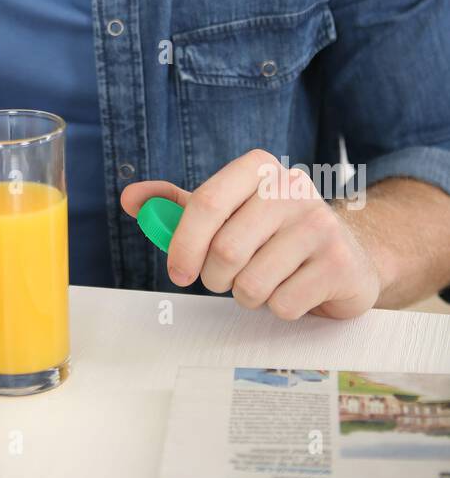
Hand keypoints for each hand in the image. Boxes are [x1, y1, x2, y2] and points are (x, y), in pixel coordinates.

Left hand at [120, 149, 380, 319]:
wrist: (347, 254)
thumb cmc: (272, 234)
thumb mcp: (226, 212)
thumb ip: (176, 206)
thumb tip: (130, 199)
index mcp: (259, 168)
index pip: (205, 203)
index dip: (183, 244)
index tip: (177, 273)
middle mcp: (293, 187)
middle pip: (225, 250)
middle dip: (216, 278)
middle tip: (227, 278)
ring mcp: (321, 225)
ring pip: (252, 283)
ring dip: (248, 295)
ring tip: (265, 280)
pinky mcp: (340, 264)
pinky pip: (283, 305)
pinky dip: (278, 309)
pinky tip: (294, 289)